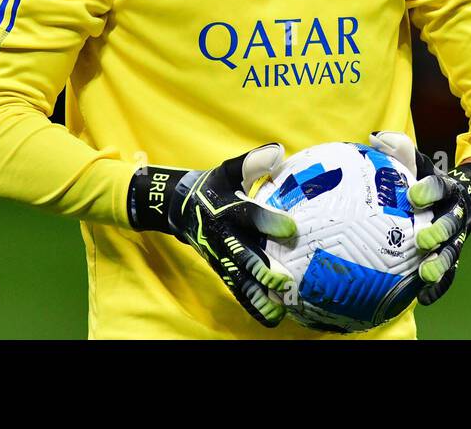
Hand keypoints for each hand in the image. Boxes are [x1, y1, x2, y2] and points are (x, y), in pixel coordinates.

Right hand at [167, 144, 297, 327]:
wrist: (180, 209)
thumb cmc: (215, 186)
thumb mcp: (228, 170)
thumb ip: (252, 161)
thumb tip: (278, 152)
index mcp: (226, 208)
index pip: (250, 214)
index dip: (269, 221)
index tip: (291, 227)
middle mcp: (222, 236)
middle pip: (243, 254)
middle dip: (263, 268)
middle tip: (285, 281)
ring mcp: (220, 256)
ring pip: (240, 278)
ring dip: (259, 294)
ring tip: (279, 309)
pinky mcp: (222, 269)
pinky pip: (238, 290)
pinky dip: (253, 305)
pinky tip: (272, 318)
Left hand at [369, 132, 470, 306]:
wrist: (463, 196)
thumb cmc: (425, 179)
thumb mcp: (417, 163)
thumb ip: (398, 150)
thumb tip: (375, 138)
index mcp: (446, 189)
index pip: (440, 186)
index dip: (430, 190)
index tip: (415, 195)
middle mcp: (455, 213)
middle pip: (452, 223)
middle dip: (439, 232)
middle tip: (422, 240)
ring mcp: (457, 236)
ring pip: (453, 251)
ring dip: (440, 263)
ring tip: (425, 274)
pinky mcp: (453, 255)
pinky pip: (450, 274)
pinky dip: (439, 287)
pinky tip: (423, 298)